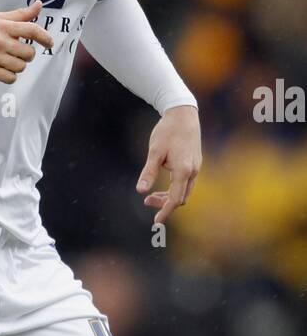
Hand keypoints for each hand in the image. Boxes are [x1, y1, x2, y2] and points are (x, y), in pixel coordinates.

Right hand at [0, 0, 52, 83]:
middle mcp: (0, 41)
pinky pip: (11, 78)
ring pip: (21, 66)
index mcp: (4, 26)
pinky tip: (3, 70)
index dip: (45, 37)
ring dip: (18, 66)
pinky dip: (10, 76)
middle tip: (19, 52)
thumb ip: (20, 15)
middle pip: (29, 53)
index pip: (31, 30)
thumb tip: (39, 5)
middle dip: (27, 54)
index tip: (49, 43)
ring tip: (8, 61)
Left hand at [137, 105, 201, 225]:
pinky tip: (163, 186)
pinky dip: (175, 189)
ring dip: (169, 197)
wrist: (183, 113)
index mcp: (183, 170)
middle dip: (164, 204)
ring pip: (184, 191)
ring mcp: (195, 167)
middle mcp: (193, 171)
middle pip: (181, 198)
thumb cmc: (167, 131)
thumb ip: (148, 172)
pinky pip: (186, 183)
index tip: (156, 222)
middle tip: (146, 201)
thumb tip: (140, 191)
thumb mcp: (154, 152)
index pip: (175, 198)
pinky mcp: (194, 163)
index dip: (165, 211)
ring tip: (151, 196)